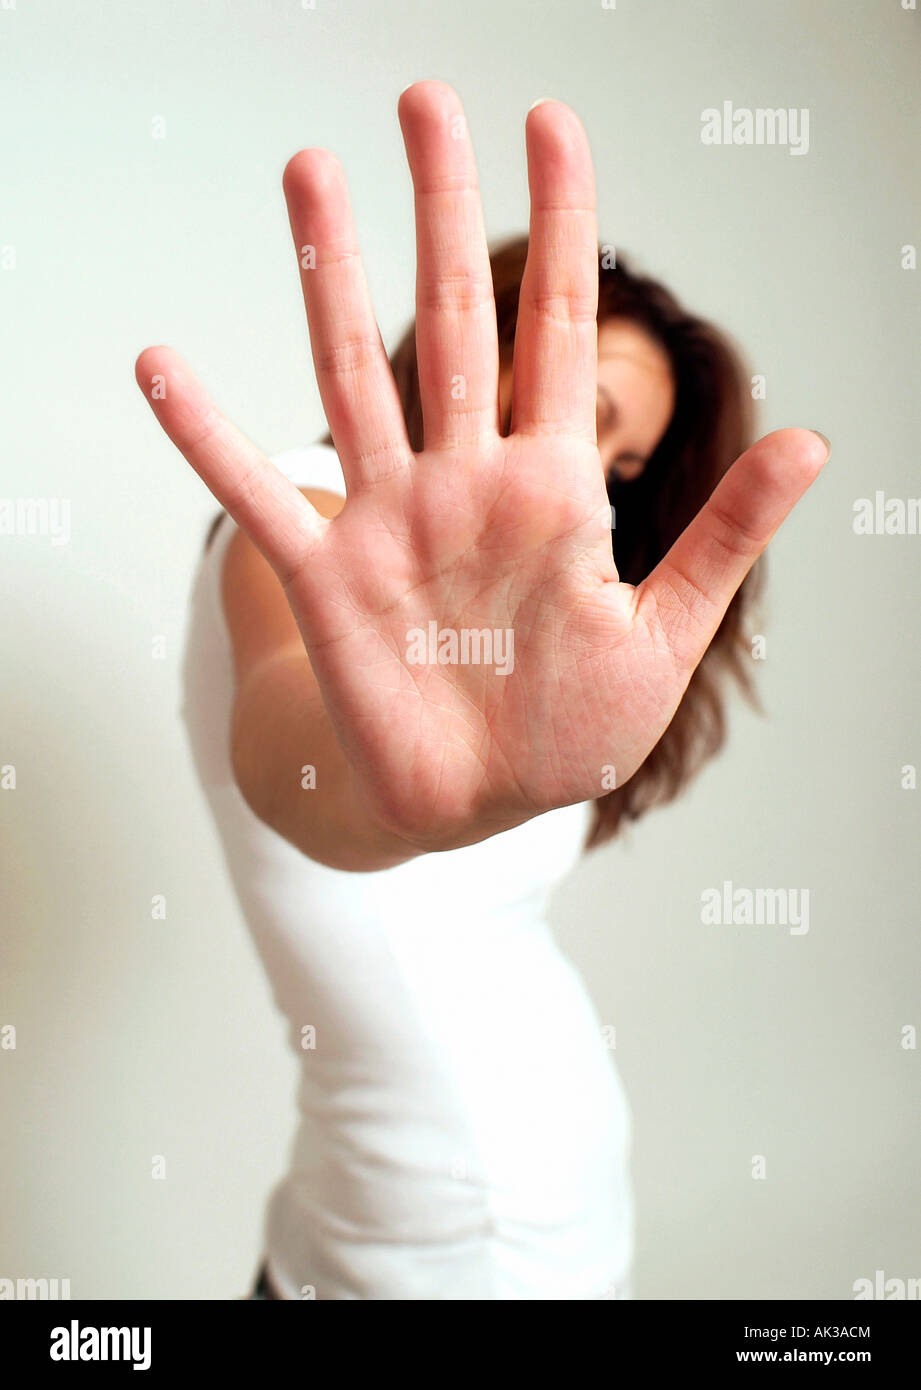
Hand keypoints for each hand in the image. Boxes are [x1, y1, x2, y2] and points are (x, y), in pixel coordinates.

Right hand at [135, 81, 826, 851]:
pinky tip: (162, 368)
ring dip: (329, 276)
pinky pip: (259, 495)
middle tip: (427, 102)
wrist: (484, 803)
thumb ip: (724, 537)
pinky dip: (210, 438)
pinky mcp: (331, 578)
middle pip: (452, 319)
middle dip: (444, 209)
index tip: (555, 123)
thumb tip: (811, 438)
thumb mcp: (665, 635)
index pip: (559, 332)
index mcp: (554, 488)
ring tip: (309, 174)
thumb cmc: (576, 728)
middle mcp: (467, 481)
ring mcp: (394, 521)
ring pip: (354, 374)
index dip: (563, 226)